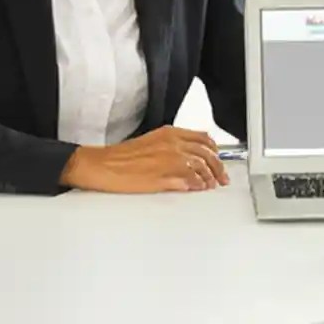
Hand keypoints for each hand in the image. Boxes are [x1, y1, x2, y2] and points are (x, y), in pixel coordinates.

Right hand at [59, 126, 229, 193]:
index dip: (215, 151)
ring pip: (201, 167)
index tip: (218, 160)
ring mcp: (169, 160)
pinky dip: (197, 186)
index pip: (203, 139)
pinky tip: (197, 189)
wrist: (103, 165)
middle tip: (221, 177)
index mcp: (170, 134)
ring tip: (210, 186)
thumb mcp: (152, 143)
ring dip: (210, 178)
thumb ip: (173, 148)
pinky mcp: (163, 177)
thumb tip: (189, 159)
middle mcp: (173, 144)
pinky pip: (189, 181)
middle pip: (207, 153)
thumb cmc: (121, 157)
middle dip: (218, 167)